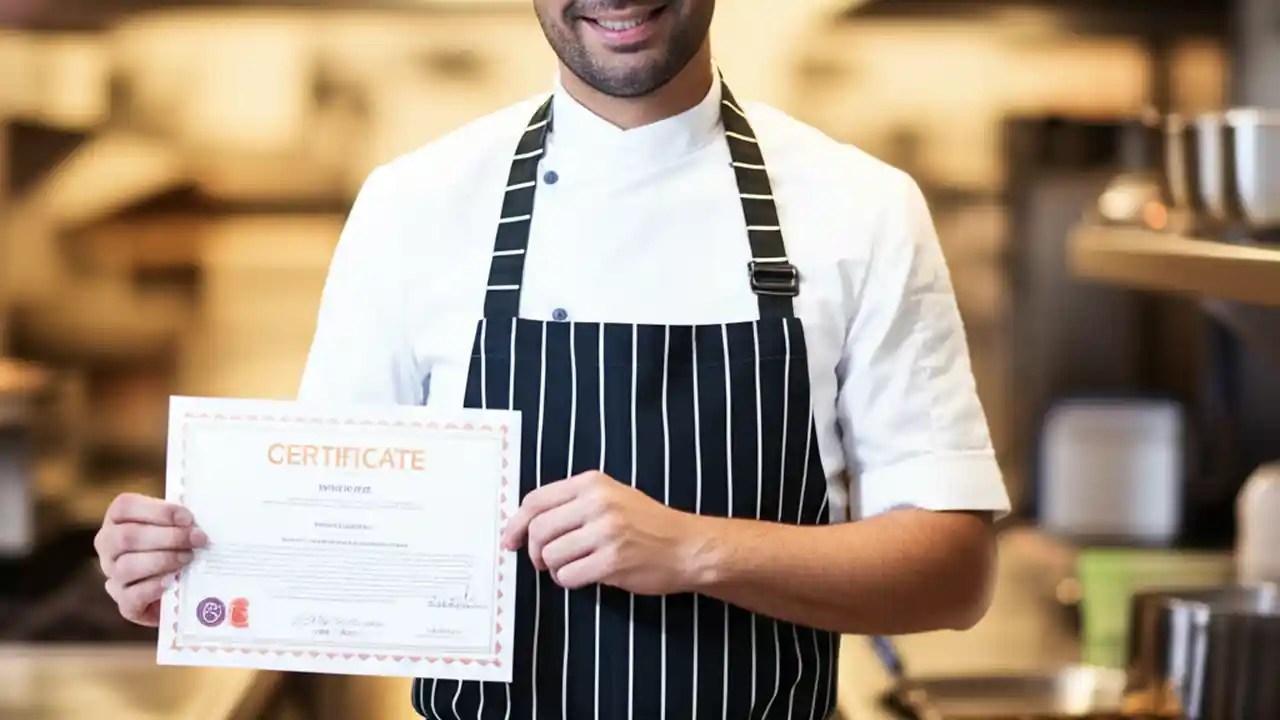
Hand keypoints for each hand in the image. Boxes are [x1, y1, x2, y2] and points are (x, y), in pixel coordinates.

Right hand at [95, 493, 207, 626]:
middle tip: (197, 539)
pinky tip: (173, 581)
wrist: (176, 589)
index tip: (187, 518)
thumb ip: (181, 520)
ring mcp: (113, 575)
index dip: (159, 511)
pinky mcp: (124, 603)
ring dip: (164, 560)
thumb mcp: (176, 525)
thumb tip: (198, 522)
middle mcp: (108, 545)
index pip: (125, 506)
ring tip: (188, 557)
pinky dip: (155, 587)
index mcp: (117, 518)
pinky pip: (132, 596)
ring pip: (127, 566)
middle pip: (127, 537)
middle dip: (168, 537)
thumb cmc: (177, 545)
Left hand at [501, 471, 707, 594]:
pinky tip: (583, 576)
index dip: (517, 523)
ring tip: (570, 567)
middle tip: (542, 561)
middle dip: (534, 551)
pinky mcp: (612, 561)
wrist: (687, 546)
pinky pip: (568, 576)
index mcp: (592, 483)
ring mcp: (606, 532)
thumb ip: (572, 503)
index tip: (510, 540)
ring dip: (553, 568)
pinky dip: (568, 580)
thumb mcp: (611, 496)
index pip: (536, 500)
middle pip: (539, 529)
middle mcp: (597, 503)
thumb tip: (525, 524)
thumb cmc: (646, 524)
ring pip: (551, 555)